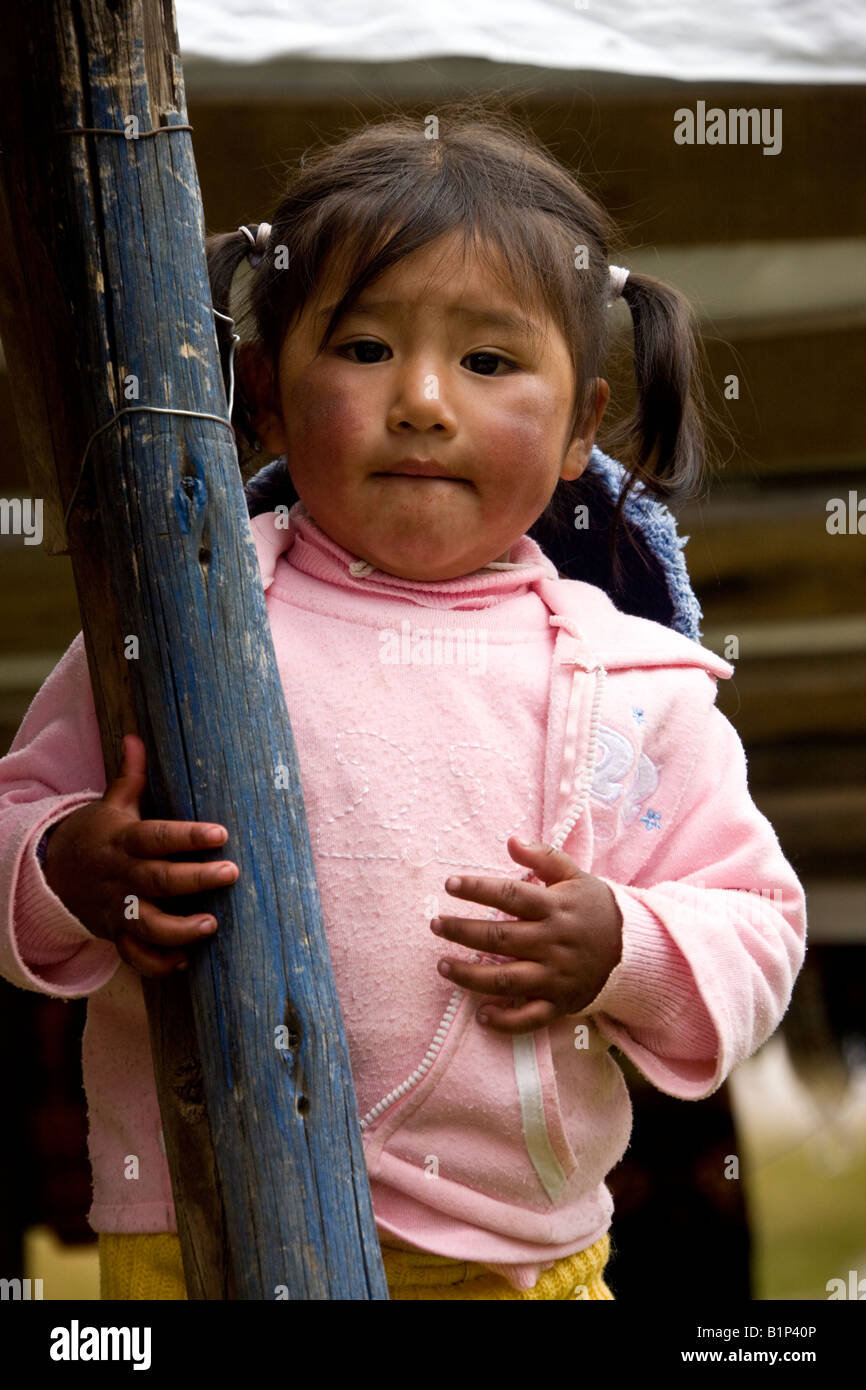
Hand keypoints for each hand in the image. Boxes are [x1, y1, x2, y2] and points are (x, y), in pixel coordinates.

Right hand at [43, 733, 238, 977]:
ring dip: (180, 929)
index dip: (188, 836)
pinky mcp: (116, 933)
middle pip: (159, 880)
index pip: (158, 837)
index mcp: (124, 840)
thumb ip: (130, 775)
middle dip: (196, 878)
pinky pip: (134, 956)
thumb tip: (136, 737)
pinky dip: (157, 962)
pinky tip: (185, 961)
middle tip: (231, 872)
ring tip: (212, 924)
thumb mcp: (111, 804)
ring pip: (148, 924)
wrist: (51, 873)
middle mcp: (122, 876)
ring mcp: (118, 908)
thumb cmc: (96, 834)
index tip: (221, 833)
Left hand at [430, 836, 623, 1033]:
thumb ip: (544, 857)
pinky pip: (530, 1018)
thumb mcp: (575, 876)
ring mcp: (555, 976)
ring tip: (442, 966)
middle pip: (499, 939)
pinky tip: (481, 1016)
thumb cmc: (595, 907)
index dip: (477, 889)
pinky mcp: (560, 1003)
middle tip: (436, 925)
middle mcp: (552, 942)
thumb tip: (511, 840)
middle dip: (461, 932)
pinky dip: (505, 1022)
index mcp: (554, 908)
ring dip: (470, 976)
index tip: (449, 885)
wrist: (634, 949)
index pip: (509, 895)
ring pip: (506, 980)